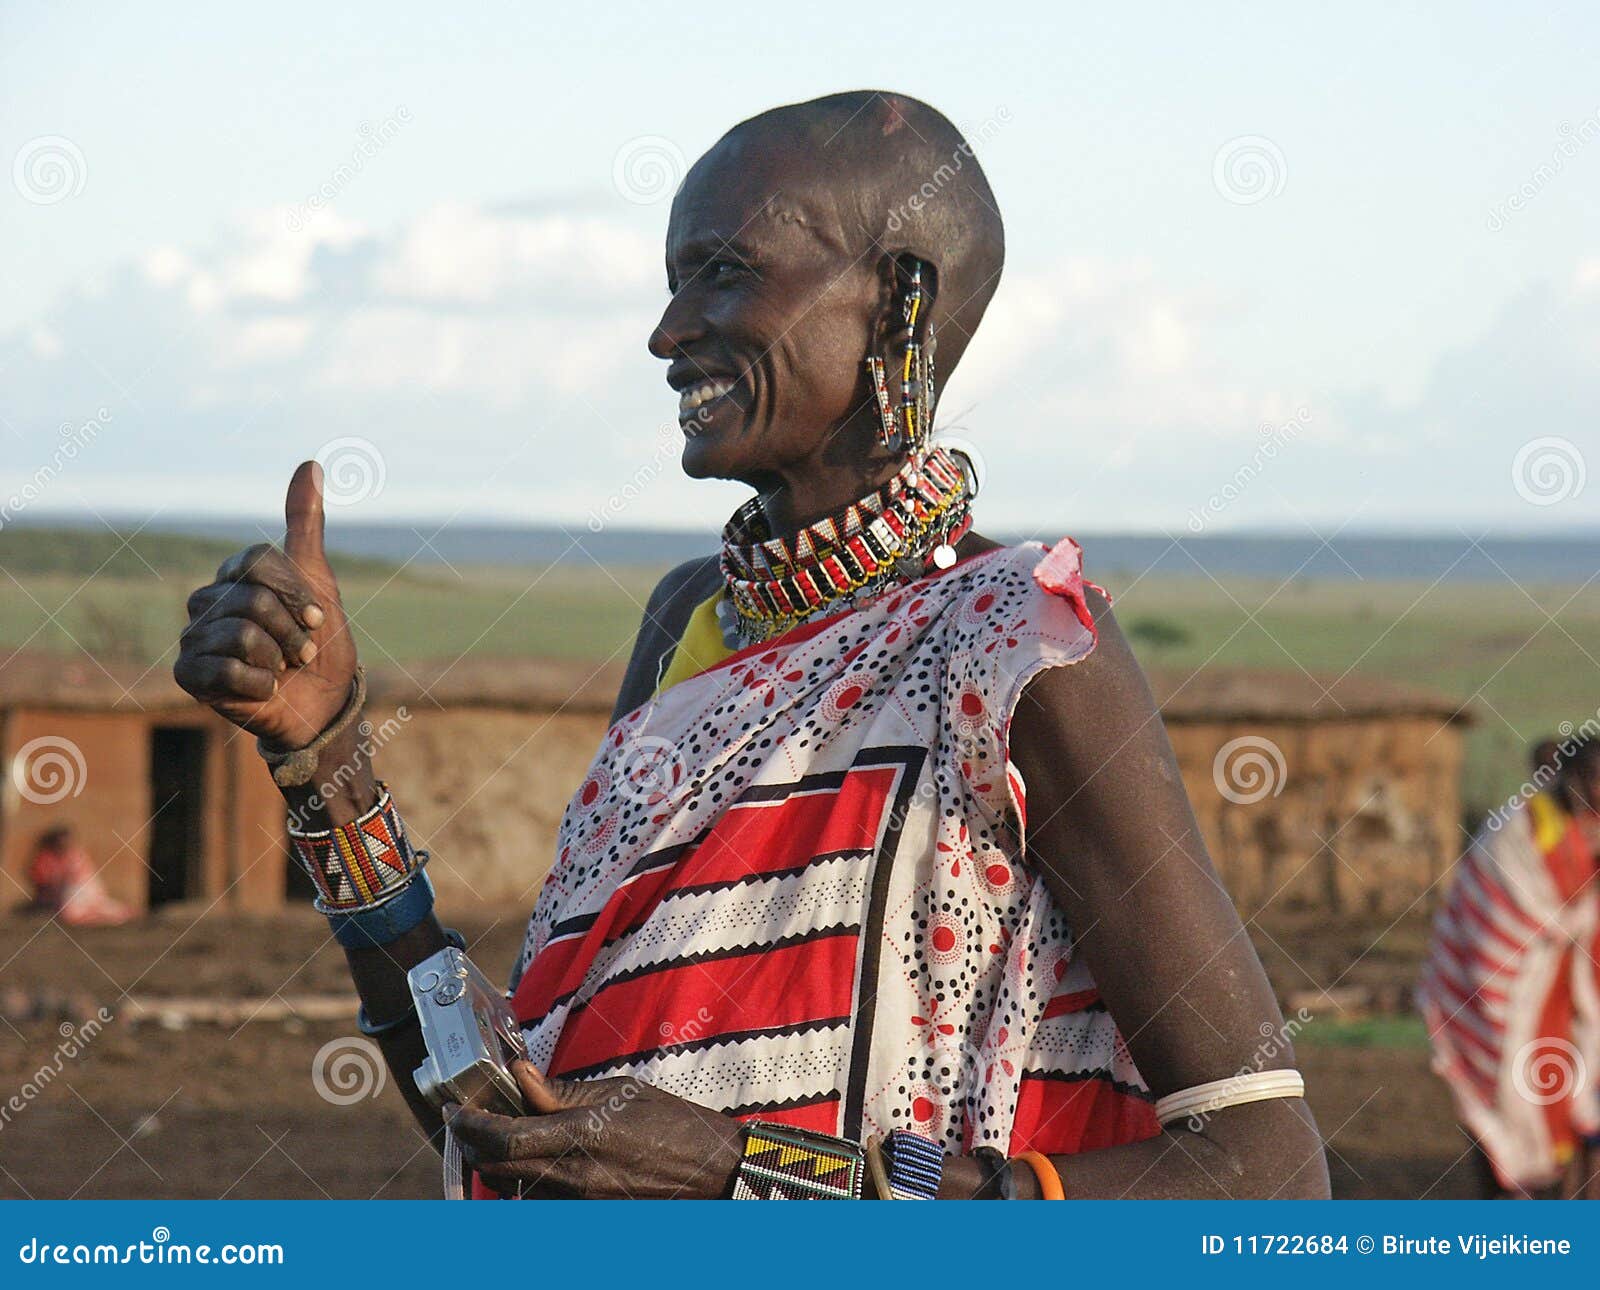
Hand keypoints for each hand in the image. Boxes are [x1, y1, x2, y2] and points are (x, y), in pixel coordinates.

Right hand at [174, 461, 357, 748]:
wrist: (321, 704)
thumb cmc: (320, 642)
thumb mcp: (319, 579)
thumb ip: (306, 524)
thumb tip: (310, 462)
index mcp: (234, 575)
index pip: (261, 563)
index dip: (298, 593)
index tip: (316, 617)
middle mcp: (208, 600)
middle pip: (255, 599)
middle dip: (293, 630)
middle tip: (301, 651)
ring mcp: (194, 637)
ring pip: (243, 634)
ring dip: (279, 659)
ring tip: (282, 669)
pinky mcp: (189, 675)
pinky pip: (226, 670)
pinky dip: (260, 684)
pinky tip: (263, 689)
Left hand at [444, 1061, 744, 1198]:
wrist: (708, 1170)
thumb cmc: (670, 1123)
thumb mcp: (617, 1091)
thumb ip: (562, 1090)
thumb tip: (519, 1075)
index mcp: (581, 1136)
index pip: (504, 1138)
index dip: (471, 1126)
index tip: (456, 1111)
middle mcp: (573, 1176)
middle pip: (497, 1169)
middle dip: (473, 1146)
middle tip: (467, 1123)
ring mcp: (578, 1202)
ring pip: (511, 1190)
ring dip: (493, 1165)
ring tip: (493, 1138)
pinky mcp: (585, 1216)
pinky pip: (536, 1202)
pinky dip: (520, 1182)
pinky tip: (527, 1161)